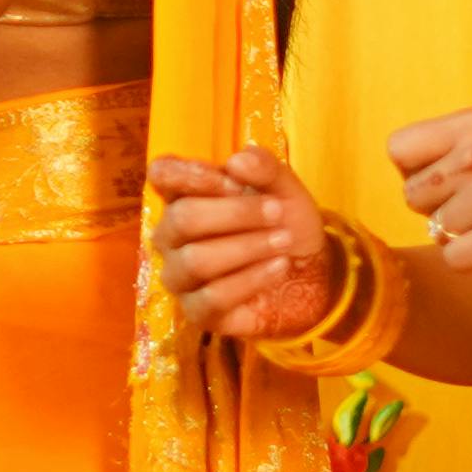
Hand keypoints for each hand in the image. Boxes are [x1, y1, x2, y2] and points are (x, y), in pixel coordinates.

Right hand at [147, 144, 347, 343]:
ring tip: (283, 241)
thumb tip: (237, 160)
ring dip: (246, 248)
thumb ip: (264, 168)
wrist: (310, 273)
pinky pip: (213, 297)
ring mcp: (180, 276)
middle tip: (277, 212)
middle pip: (181, 219)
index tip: (237, 182)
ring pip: (195, 261)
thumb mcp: (284, 188)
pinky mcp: (197, 312)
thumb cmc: (284, 223)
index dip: (194, 175)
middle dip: (235, 214)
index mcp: (183, 195)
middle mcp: (171, 236)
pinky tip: (279, 266)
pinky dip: (251, 279)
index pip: (161, 175)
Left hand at [389, 109, 471, 275]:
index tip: (440, 180)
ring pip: (434, 229)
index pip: (399, 148)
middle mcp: (471, 156)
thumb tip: (412, 175)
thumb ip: (456, 146)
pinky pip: (452, 258)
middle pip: (413, 194)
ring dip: (460, 234)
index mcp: (470, 124)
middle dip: (438, 206)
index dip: (414, 170)